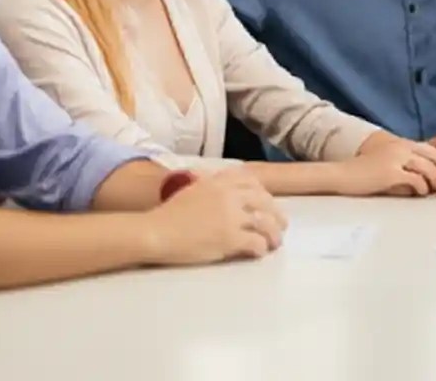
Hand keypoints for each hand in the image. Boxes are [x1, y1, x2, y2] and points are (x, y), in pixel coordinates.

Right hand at [142, 166, 287, 264]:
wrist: (154, 232)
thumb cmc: (167, 216)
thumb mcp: (190, 191)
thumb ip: (207, 187)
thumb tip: (216, 188)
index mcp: (218, 181)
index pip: (251, 181)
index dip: (264, 193)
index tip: (267, 204)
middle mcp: (228, 194)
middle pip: (265, 201)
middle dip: (276, 214)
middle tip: (280, 226)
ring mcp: (231, 216)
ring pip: (266, 222)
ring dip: (274, 234)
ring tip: (274, 244)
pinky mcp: (231, 237)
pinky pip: (256, 242)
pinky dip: (261, 248)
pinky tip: (258, 253)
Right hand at [353, 131, 435, 195]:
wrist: (343, 175)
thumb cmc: (365, 171)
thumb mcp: (388, 160)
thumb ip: (406, 161)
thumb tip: (427, 173)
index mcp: (402, 143)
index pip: (432, 150)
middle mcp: (401, 147)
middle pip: (435, 158)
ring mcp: (396, 159)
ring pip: (429, 169)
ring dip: (435, 182)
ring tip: (432, 190)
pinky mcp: (391, 173)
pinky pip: (417, 181)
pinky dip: (422, 188)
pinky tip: (419, 193)